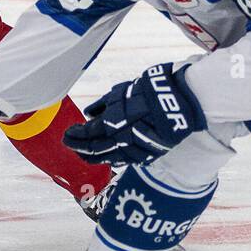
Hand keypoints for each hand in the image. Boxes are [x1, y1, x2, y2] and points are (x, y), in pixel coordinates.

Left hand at [63, 63, 205, 163]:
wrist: (183, 98)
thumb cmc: (152, 89)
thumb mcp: (123, 91)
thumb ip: (104, 104)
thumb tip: (89, 114)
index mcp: (113, 121)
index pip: (88, 134)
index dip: (75, 136)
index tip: (67, 134)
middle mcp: (122, 138)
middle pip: (95, 149)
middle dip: (79, 148)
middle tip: (69, 145)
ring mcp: (137, 148)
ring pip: (110, 158)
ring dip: (94, 157)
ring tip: (83, 154)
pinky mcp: (150, 153)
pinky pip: (127, 160)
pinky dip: (113, 159)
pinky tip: (107, 157)